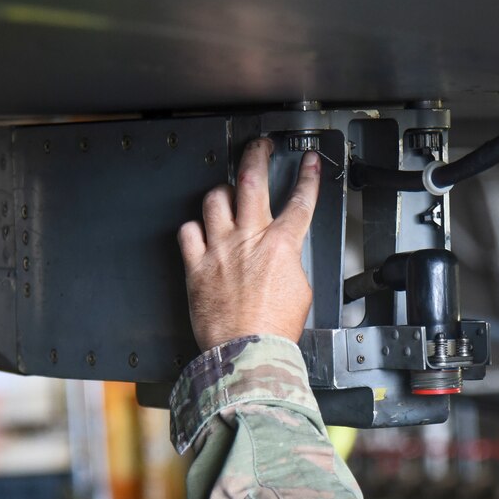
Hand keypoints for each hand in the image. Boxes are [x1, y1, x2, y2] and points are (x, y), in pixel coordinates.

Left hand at [178, 138, 320, 351]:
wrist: (246, 351)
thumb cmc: (273, 329)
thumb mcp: (302, 290)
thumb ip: (291, 262)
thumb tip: (283, 254)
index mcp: (280, 245)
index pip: (300, 201)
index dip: (309, 177)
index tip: (310, 162)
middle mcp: (248, 239)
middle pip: (251, 181)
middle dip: (257, 155)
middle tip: (259, 146)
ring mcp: (219, 249)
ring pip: (215, 200)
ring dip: (222, 192)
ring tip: (227, 194)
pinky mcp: (196, 266)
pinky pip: (188, 232)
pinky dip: (194, 228)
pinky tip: (200, 231)